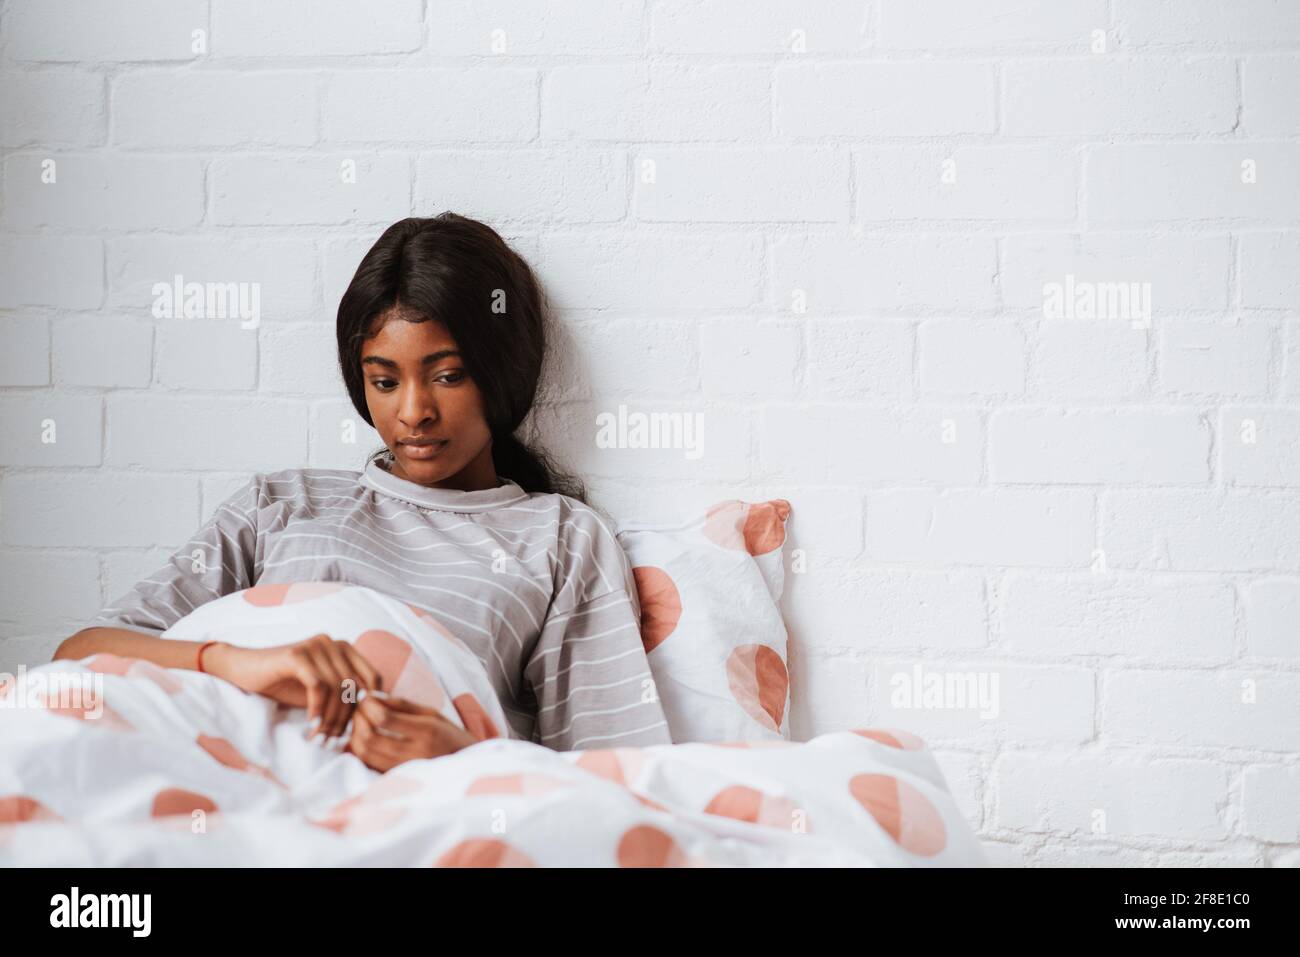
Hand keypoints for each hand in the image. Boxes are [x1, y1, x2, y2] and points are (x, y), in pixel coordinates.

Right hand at [205, 634, 381, 742]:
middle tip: (334, 741)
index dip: (370, 705)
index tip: (359, 729)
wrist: (244, 671)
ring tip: (322, 738)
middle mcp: (333, 643)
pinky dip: (317, 709)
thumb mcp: (321, 692)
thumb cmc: (285, 683)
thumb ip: (343, 698)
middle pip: (354, 686)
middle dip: (346, 718)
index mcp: (344, 649)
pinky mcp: (297, 654)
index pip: (373, 678)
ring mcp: (315, 645)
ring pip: (337, 688)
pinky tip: (311, 725)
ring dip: (331, 718)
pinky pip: (318, 686)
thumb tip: (369, 722)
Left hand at [343, 691, 478, 772]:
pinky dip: (360, 749)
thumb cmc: (450, 736)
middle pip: (369, 737)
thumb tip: (373, 696)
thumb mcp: (432, 714)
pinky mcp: (396, 778)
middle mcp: (414, 752)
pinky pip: (368, 763)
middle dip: (358, 719)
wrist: (466, 766)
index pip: (384, 718)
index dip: (368, 705)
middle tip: (359, 708)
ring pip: (364, 753)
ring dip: (355, 734)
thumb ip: (402, 705)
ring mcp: (404, 769)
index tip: (366, 696)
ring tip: (360, 722)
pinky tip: (365, 737)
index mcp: (426, 731)